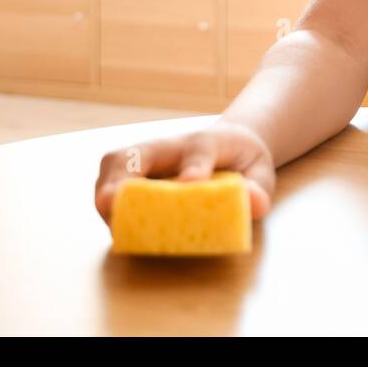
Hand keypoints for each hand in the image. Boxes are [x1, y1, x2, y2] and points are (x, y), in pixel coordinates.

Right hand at [94, 119, 275, 226]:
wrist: (228, 143)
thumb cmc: (243, 161)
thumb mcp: (261, 172)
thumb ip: (259, 188)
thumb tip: (254, 204)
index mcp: (207, 142)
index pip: (199, 150)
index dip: (194, 167)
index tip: (190, 184)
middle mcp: (170, 145)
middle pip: (139, 150)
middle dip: (122, 176)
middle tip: (111, 202)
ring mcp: (147, 157)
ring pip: (115, 163)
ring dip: (105, 189)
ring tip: (107, 217)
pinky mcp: (132, 172)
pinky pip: (109, 180)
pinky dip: (105, 201)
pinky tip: (112, 224)